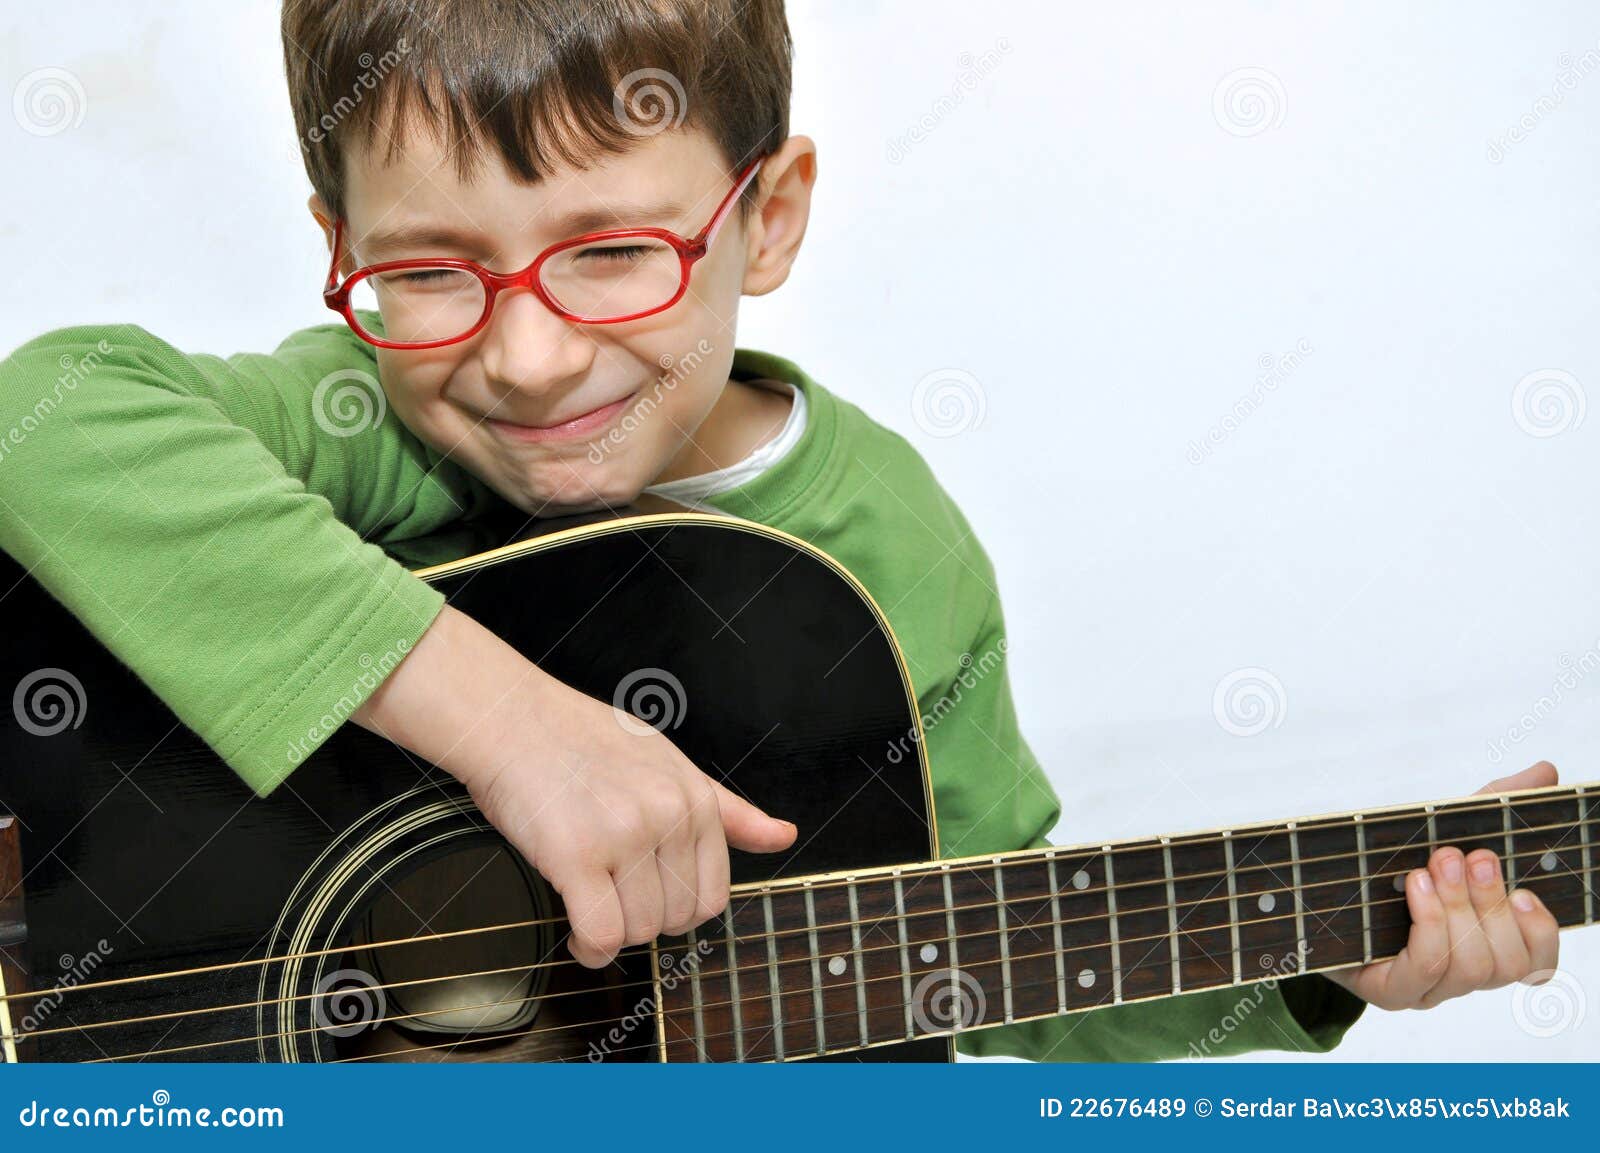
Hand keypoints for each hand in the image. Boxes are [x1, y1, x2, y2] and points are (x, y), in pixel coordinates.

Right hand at [353, 605, 796, 967]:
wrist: (513, 719)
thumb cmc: (583, 740)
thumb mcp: (671, 764)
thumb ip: (729, 810)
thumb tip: (782, 836)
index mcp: (696, 800)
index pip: (712, 897)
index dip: (678, 911)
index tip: (650, 901)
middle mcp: (668, 818)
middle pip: (674, 920)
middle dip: (642, 923)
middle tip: (613, 900)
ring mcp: (624, 837)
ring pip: (637, 931)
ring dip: (611, 934)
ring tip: (590, 906)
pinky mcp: (576, 855)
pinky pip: (599, 933)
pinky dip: (588, 948)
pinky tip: (576, 932)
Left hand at [1323, 761, 1561, 1009]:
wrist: (1307, 891)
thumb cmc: (1385, 864)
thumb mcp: (1440, 828)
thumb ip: (1492, 804)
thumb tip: (1545, 771)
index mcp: (1483, 945)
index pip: (1536, 963)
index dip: (1540, 932)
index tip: (1525, 890)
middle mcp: (1459, 975)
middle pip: (1504, 963)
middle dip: (1489, 903)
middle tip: (1465, 856)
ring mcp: (1425, 988)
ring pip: (1469, 969)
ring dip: (1457, 910)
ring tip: (1432, 866)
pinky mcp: (1387, 990)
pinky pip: (1424, 971)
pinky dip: (1429, 925)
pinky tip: (1416, 887)